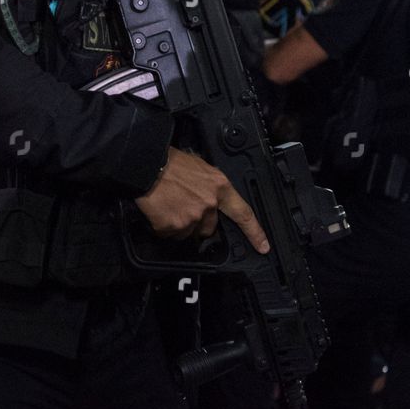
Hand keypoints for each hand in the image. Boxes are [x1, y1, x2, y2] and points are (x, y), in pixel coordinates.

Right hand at [134, 147, 269, 252]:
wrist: (146, 164)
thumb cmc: (170, 162)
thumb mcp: (200, 166)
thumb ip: (210, 185)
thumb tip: (210, 195)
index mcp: (219, 187)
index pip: (243, 213)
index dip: (255, 232)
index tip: (263, 246)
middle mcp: (208, 205)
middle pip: (210, 227)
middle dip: (199, 221)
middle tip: (184, 206)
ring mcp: (191, 218)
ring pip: (189, 233)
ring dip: (181, 224)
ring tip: (169, 205)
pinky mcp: (174, 227)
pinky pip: (171, 234)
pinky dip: (165, 226)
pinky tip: (160, 210)